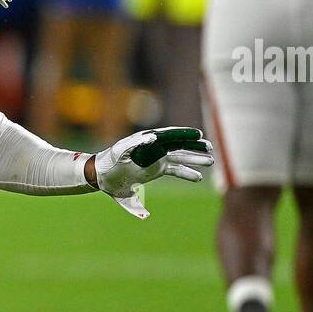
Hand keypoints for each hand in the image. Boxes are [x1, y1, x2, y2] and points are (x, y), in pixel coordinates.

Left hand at [94, 126, 213, 218]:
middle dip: (194, 147)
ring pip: (180, 158)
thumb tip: (152, 137)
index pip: (170, 136)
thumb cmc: (110, 161)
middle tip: (210, 148)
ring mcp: (156, 159)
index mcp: (148, 141)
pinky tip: (198, 177)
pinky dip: (186, 173)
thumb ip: (135, 143)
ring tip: (210, 162)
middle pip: (179, 146)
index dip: (184, 134)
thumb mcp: (120, 150)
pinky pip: (174, 170)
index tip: (198, 134)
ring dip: (194, 160)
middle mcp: (155, 149)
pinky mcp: (155, 170)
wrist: (101, 176)